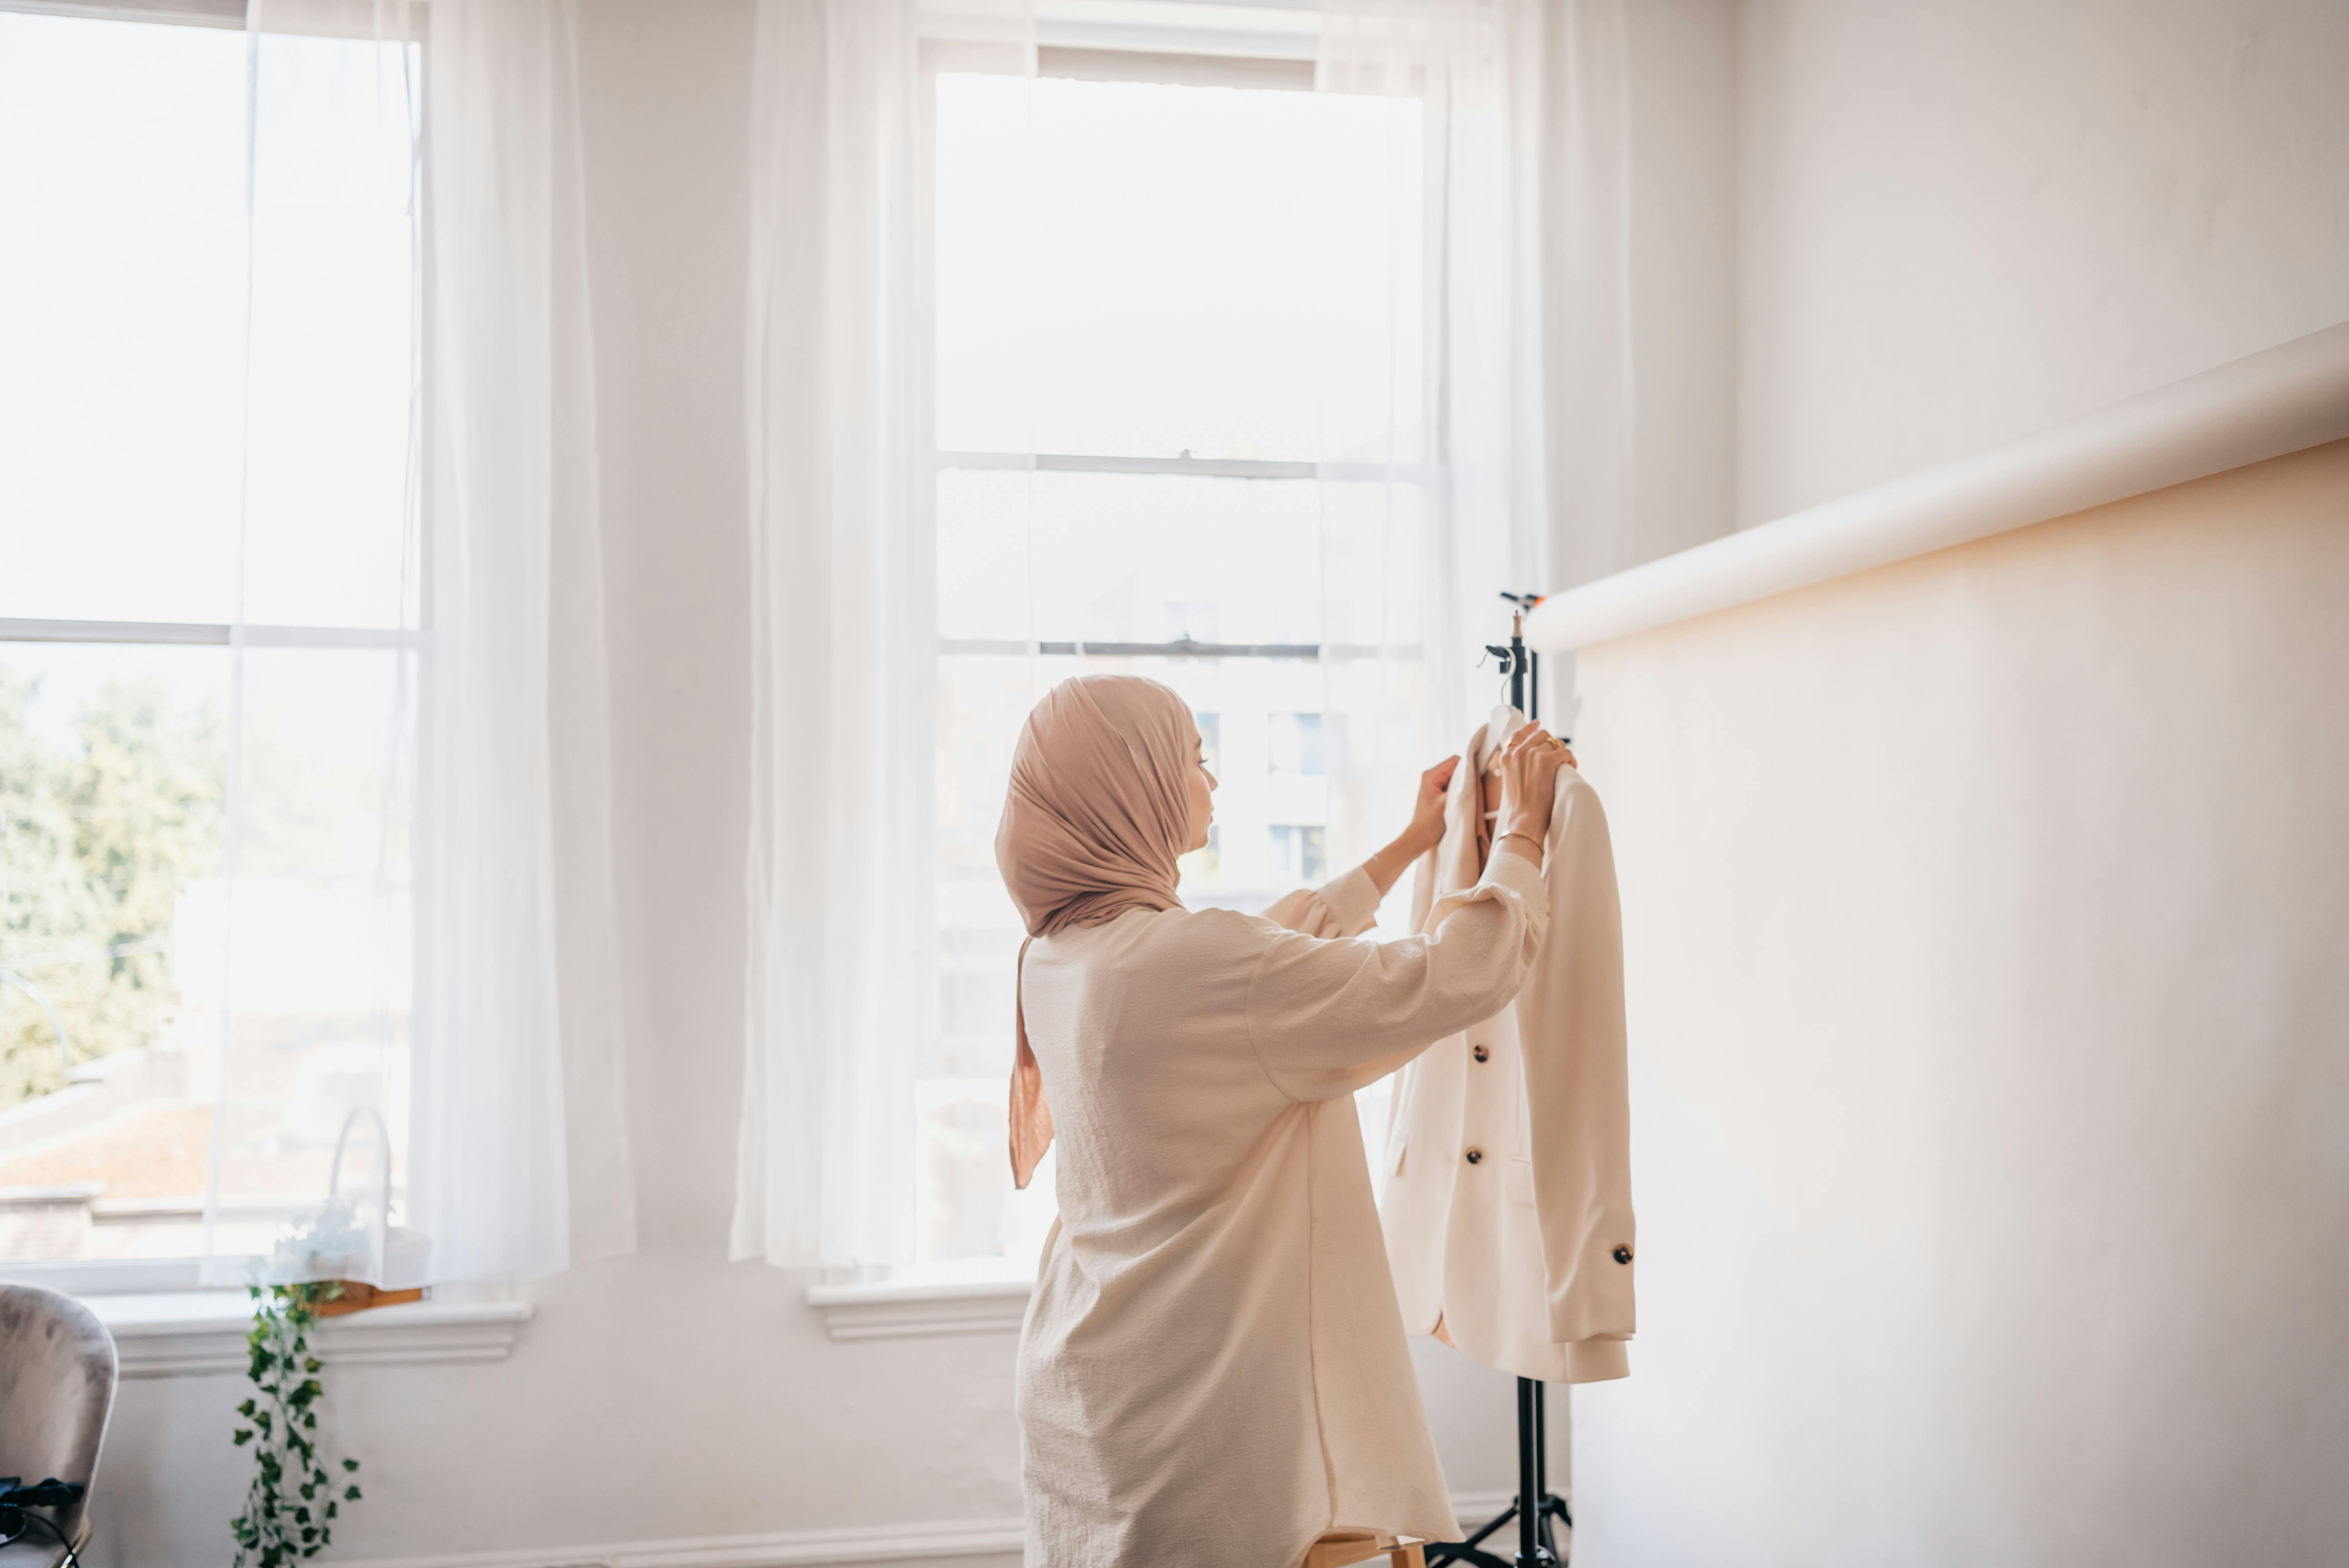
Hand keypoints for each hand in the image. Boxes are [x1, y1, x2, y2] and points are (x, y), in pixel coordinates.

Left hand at [1361, 755, 1460, 897]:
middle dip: (1467, 778)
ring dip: (1464, 786)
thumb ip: (1460, 788)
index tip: (1476, 780)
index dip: (1468, 768)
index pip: (1456, 761)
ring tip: (1466, 799)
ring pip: (1457, 778)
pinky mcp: (1439, 792)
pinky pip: (1454, 786)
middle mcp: (1432, 776)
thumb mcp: (1447, 804)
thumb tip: (1474, 775)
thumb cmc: (1429, 824)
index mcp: (1431, 775)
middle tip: (1472, 792)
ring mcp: (1435, 784)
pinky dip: (1460, 792)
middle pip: (1457, 768)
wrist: (1420, 839)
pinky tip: (1461, 802)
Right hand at [1494, 722, 1569, 847]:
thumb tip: (1530, 760)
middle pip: (1541, 735)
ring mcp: (1531, 755)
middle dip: (1552, 744)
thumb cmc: (1519, 807)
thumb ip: (1515, 767)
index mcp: (1506, 757)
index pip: (1518, 734)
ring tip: (1566, 765)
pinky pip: (1565, 752)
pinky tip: (1572, 767)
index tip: (1537, 724)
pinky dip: (1571, 760)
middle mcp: (1517, 752)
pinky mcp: (1546, 761)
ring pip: (1555, 743)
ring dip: (1563, 753)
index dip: (1530, 728)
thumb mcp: (1510, 782)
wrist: (1523, 819)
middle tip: (1559, 756)